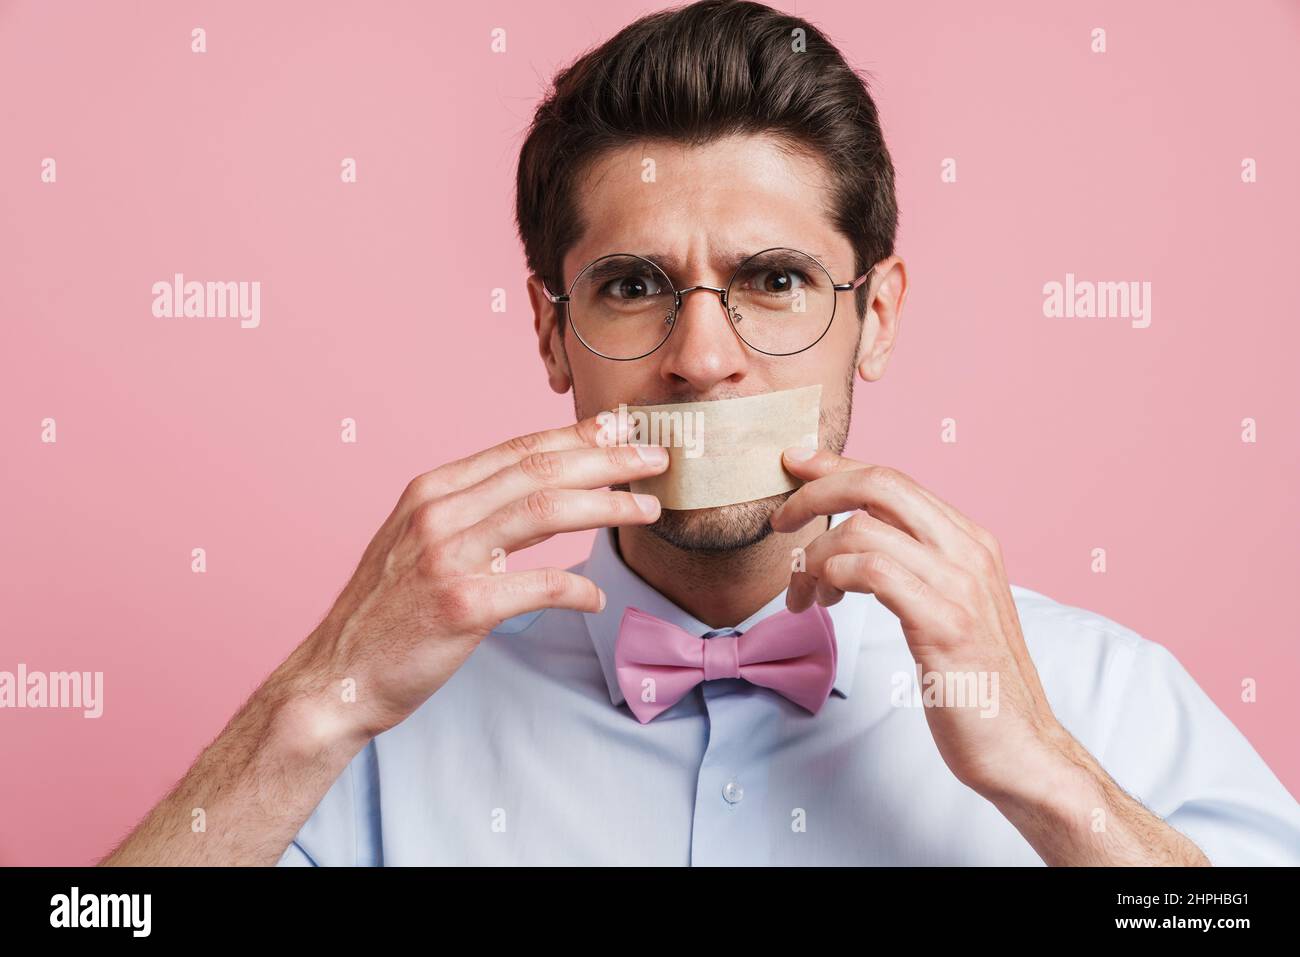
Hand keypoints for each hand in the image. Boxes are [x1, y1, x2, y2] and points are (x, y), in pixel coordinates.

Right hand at [290, 416, 667, 741]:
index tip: (624, 430)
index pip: (520, 449)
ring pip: (546, 511)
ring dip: (607, 506)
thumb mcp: (416, 540)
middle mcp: (438, 513)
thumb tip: (538, 491)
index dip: (579, 436)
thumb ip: (470, 512)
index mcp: (432, 490)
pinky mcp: (460, 605)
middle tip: (657, 459)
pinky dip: (576, 588)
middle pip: (541, 470)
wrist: (337, 676)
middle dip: (608, 460)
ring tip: (647, 509)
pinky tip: (595, 598)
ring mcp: (447, 557)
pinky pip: (538, 585)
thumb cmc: (387, 613)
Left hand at [771, 447, 1072, 803]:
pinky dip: (834, 577)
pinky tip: (825, 604)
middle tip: (780, 523)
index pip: (894, 479)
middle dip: (815, 493)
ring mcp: (960, 585)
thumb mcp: (946, 608)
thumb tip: (855, 539)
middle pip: (879, 484)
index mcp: (970, 540)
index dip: (837, 465)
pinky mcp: (945, 623)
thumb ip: (912, 567)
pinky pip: (872, 571)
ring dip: (814, 556)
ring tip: (803, 594)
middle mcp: (970, 550)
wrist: (1020, 748)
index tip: (795, 463)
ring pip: (864, 528)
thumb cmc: (973, 683)